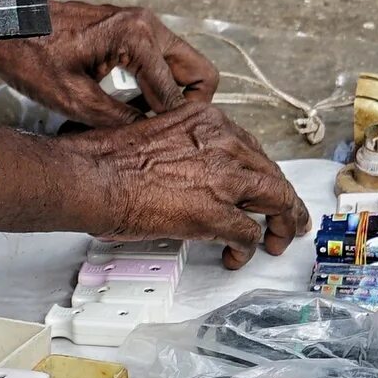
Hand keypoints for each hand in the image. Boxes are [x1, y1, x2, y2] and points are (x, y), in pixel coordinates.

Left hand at [0, 1, 218, 128]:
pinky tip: (128, 102)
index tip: (158, 146)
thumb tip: (150, 137)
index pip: (176, 93)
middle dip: (187, 105)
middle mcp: (146, 24)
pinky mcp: (129, 27)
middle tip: (162, 132)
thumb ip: (120, 120)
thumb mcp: (74, 99)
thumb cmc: (30, 57)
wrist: (2, 25)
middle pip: (198, 71)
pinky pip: (161, 58)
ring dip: (170, 94)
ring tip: (141, 121)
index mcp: (137, 37)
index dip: (170, 126)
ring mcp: (140, 22)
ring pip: (182, 65)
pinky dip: (155, 81)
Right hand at [0, 102, 309, 267]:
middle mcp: (222, 143)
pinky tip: (237, 256)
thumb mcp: (152, 133)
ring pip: (277, 200)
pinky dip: (248, 248)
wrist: (91, 178)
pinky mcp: (217, 213)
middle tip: (286, 218)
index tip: (262, 184)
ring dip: (282, 223)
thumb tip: (184, 168)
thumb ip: (180, 147)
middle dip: (282, 199)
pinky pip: (249, 233)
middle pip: (271, 172)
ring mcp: (224, 178)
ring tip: (278, 241)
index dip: (260, 171)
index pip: (251, 147)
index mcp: (206, 121)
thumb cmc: (105, 158)